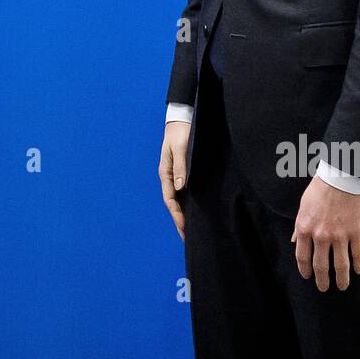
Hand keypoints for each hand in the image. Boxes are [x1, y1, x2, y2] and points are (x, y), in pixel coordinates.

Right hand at [159, 120, 190, 240]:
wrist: (181, 120)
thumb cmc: (180, 133)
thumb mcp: (180, 148)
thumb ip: (180, 167)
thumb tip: (180, 187)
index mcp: (165, 173)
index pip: (170, 199)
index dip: (176, 215)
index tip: (183, 227)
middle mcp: (169, 177)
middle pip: (173, 204)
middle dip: (179, 221)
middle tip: (186, 238)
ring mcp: (175, 176)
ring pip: (178, 200)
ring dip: (183, 215)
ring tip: (190, 231)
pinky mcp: (182, 174)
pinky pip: (183, 193)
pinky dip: (187, 205)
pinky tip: (193, 213)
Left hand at [291, 174, 359, 291]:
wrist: (341, 177)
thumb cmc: (320, 189)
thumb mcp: (302, 207)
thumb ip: (298, 226)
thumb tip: (293, 241)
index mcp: (304, 228)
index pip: (302, 257)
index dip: (305, 270)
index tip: (308, 277)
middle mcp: (321, 236)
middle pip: (321, 266)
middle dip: (322, 280)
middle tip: (324, 288)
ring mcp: (340, 236)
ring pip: (340, 266)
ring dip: (341, 279)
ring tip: (342, 287)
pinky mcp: (356, 233)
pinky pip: (358, 255)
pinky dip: (358, 266)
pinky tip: (357, 271)